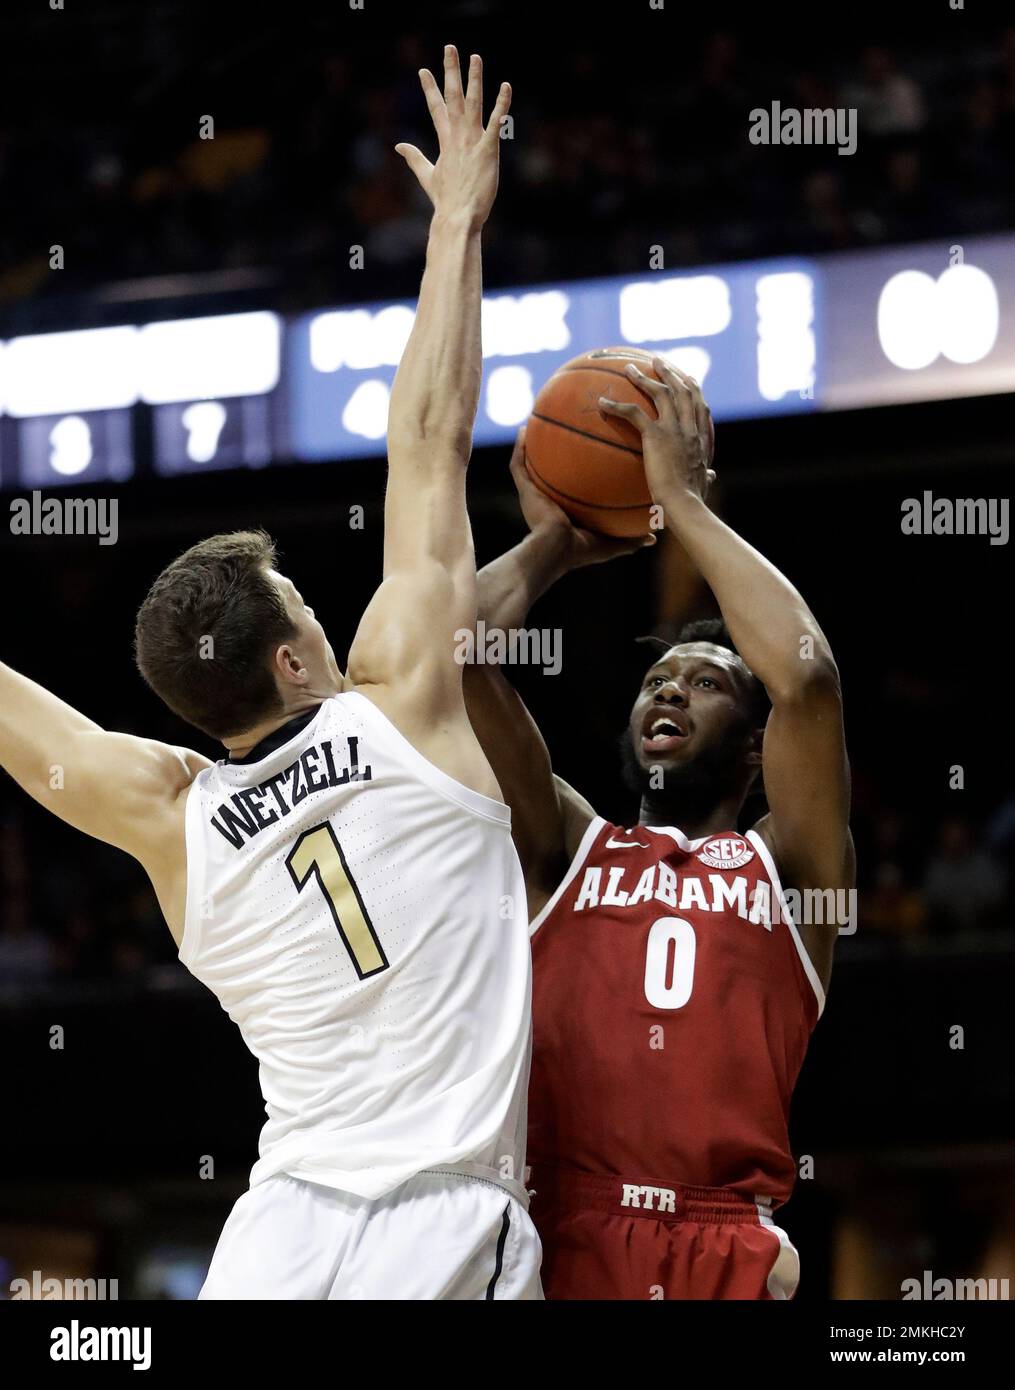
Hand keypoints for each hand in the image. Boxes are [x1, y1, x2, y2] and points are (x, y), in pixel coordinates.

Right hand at [395, 46, 510, 228]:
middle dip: (451, 72)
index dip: (430, 89)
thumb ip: (414, 158)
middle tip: (450, 48)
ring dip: (474, 79)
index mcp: (445, 141)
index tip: (423, 70)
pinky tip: (505, 86)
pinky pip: (495, 123)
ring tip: (474, 57)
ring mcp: (472, 142)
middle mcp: (457, 137)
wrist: (457, 218)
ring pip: (473, 103)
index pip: (437, 108)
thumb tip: (399, 145)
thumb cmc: (445, 201)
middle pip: (453, 97)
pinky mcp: (487, 151)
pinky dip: (501, 104)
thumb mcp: (427, 176)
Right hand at [508, 426, 654, 570]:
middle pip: (553, 466)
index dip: (582, 464)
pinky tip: (525, 429)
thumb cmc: (582, 549)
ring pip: (531, 461)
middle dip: (557, 446)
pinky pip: (518, 464)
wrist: (555, 552)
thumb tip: (654, 537)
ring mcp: (534, 493)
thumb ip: (631, 537)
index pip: (575, 482)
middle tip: (569, 424)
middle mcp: (549, 497)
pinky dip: (519, 447)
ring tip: (538, 416)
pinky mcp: (524, 490)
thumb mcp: (611, 543)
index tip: (595, 445)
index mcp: (567, 508)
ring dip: (534, 440)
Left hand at [598, 358, 715, 505]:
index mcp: (701, 440)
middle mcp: (690, 429)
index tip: (687, 379)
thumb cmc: (693, 501)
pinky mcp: (656, 435)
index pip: (700, 408)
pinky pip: (633, 413)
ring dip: (644, 378)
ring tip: (629, 368)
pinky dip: (616, 406)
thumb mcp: (704, 485)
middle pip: (682, 391)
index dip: (693, 390)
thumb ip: (708, 478)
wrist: (685, 504)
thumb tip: (713, 477)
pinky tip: (602, 402)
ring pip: (660, 393)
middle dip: (670, 374)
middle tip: (657, 362)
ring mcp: (674, 429)